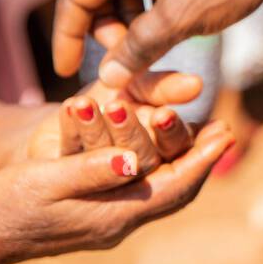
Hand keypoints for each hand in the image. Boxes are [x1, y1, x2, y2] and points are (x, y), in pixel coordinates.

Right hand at [0, 119, 233, 263]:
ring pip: (162, 194)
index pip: (174, 188)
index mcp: (113, 215)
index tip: (225, 134)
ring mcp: (109, 225)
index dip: (202, 160)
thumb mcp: (46, 180)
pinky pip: (143, 194)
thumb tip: (132, 161)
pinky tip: (160, 152)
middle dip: (200, 161)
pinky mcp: (98, 220)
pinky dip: (159, 171)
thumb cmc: (6, 206)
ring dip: (183, 164)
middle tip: (222, 130)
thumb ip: (91, 170)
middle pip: (176, 193)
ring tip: (201, 135)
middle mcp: (119, 224)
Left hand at [24, 70, 202, 162]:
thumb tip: (196, 85)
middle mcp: (141, 170)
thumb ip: (163, 87)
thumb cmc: (116, 100)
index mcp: (167, 149)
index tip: (163, 114)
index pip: (178, 148)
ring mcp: (102, 178)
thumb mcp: (138, 87)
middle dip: (132, 134)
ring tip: (84, 104)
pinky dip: (72, 128)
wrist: (70, 117)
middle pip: (145, 161)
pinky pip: (72, 155)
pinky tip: (70, 107)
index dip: (173, 133)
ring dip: (96, 132)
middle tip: (119, 108)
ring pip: (105, 160)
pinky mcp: (66, 177)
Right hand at [51, 0, 262, 87]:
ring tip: (148, 53)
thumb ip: (139, 48)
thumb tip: (107, 78)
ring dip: (126, 25)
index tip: (66, 71)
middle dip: (99, 30)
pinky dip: (147, 13)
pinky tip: (165, 34)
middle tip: (118, 63)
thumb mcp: (180, 20)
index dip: (67, 36)